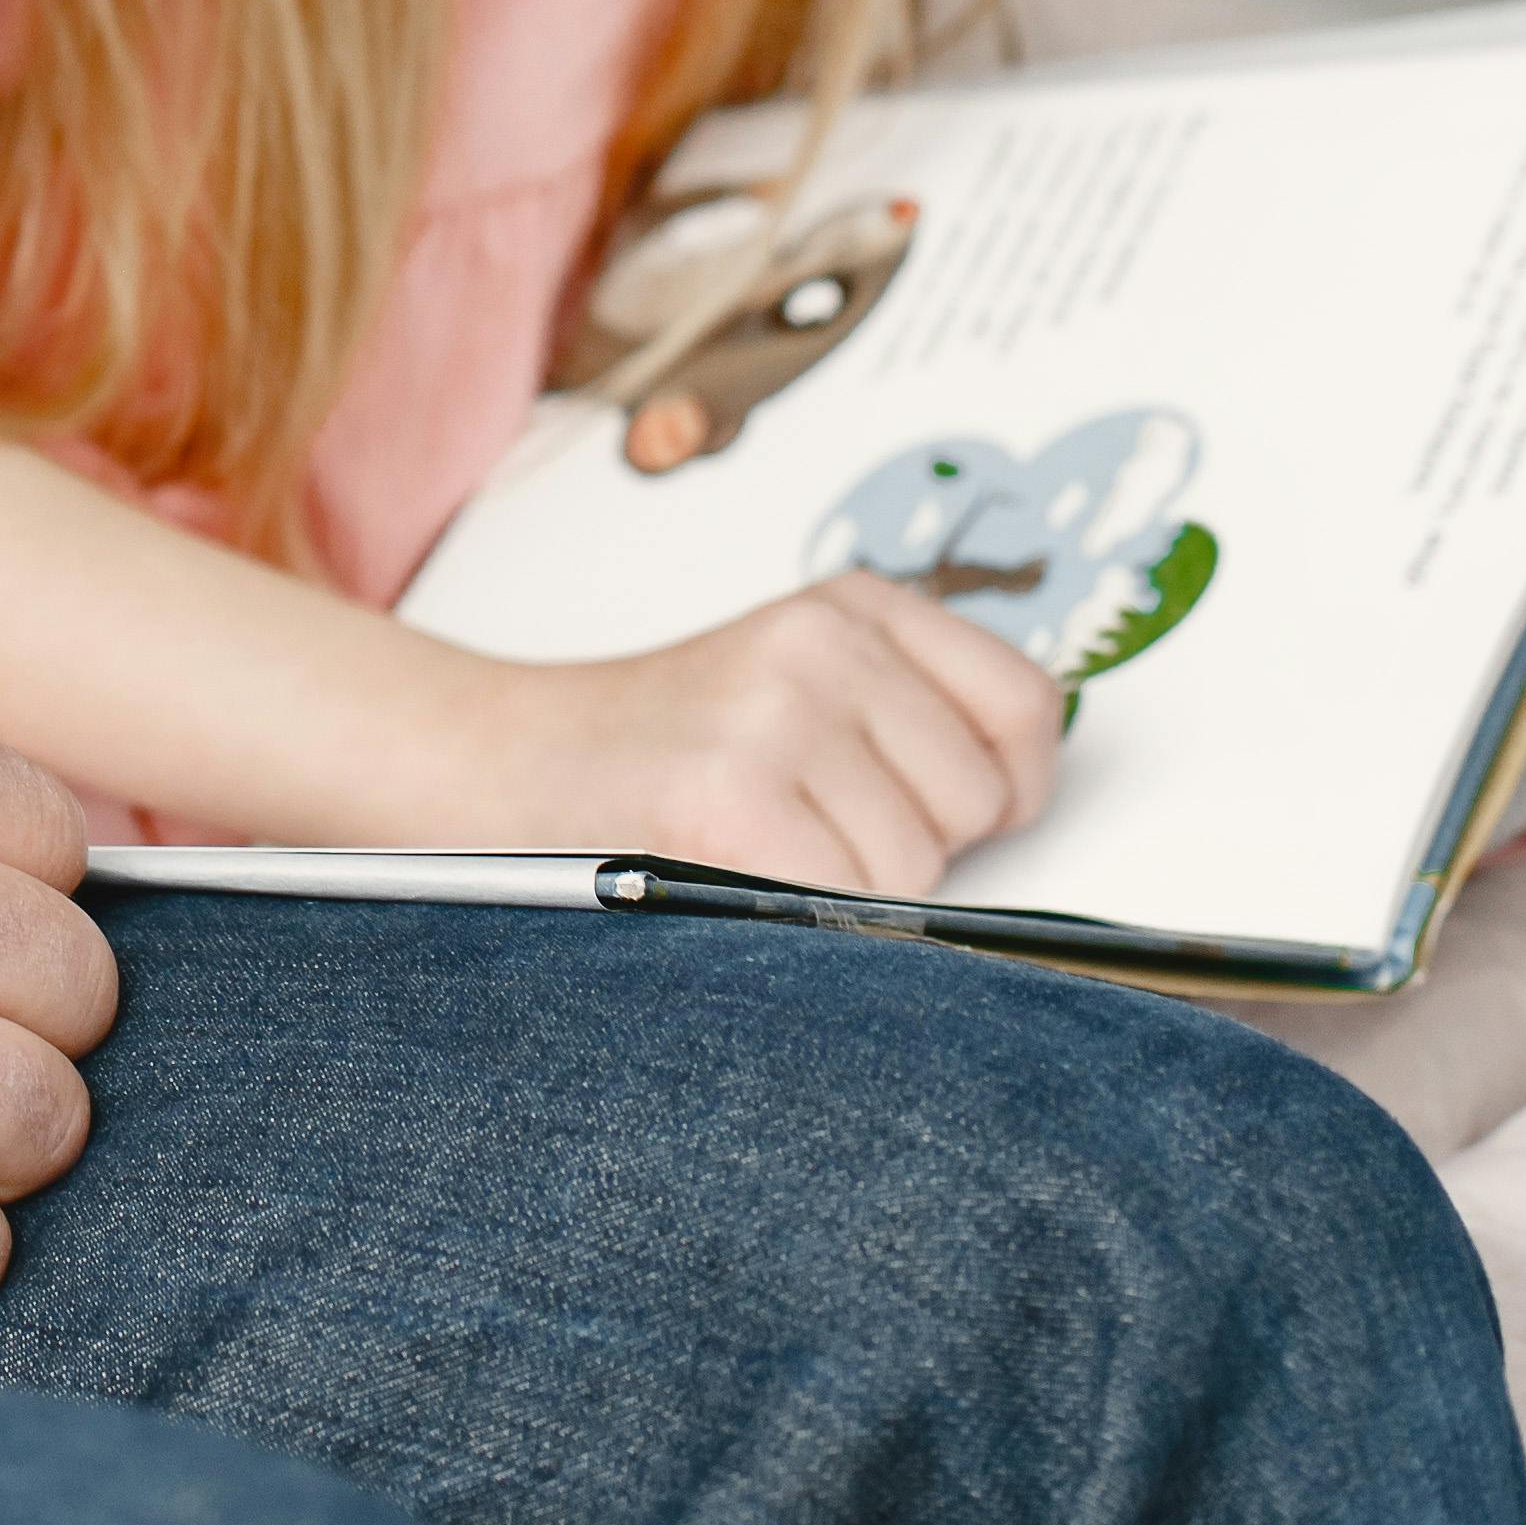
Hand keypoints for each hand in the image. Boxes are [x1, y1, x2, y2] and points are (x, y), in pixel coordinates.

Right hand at [474, 574, 1064, 895]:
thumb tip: (1028, 807)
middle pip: (976, 800)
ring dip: (848, 892)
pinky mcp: (729, 794)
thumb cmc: (661, 752)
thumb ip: (908, 718)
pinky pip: (843, 902)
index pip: (1027, 706)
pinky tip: (730, 875)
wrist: (497, 760)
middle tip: (807, 830)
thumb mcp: (796, 687)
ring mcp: (774, 712)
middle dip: (914, 848)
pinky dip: (797, 919)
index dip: (1006, 787)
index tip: (940, 811)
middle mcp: (822, 642)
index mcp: (853, 605)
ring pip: (916, 866)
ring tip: (758, 849)